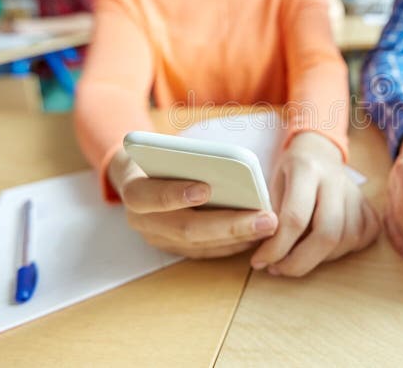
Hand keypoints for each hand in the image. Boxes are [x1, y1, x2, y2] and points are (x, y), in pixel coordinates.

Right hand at [108, 148, 278, 258]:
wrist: (139, 176)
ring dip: (238, 237)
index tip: (207, 188)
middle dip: (230, 225)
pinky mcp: (174, 249)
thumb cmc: (161, 158)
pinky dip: (233, 244)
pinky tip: (257, 234)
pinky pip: (206, 252)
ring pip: (200, 245)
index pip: (149, 196)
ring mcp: (157, 239)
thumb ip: (186, 160)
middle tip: (265, 219)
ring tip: (269, 225)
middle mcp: (141, 220)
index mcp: (133, 191)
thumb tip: (231, 167)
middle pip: (186, 229)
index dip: (176, 194)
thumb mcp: (165, 151)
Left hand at [250, 131, 380, 276]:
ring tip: (297, 257)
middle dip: (300, 262)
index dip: (277, 247)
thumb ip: (270, 215)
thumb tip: (267, 253)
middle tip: (279, 268)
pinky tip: (322, 247)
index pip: (296, 218)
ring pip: (347, 240)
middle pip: (327, 234)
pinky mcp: (368, 205)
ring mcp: (356, 193)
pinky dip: (343, 250)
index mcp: (307, 169)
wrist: (318, 152)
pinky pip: (363, 238)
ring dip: (319, 259)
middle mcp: (335, 180)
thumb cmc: (289, 172)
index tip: (261, 261)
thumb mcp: (271, 184)